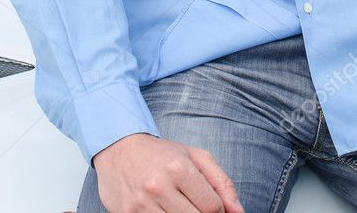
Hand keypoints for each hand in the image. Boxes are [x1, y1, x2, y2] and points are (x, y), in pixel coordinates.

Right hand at [92, 132, 245, 212]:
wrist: (118, 150)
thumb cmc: (161, 154)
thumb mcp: (195, 157)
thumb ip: (221, 183)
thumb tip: (239, 212)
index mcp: (179, 168)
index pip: (212, 207)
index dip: (217, 211)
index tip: (210, 206)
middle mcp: (159, 187)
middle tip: (195, 206)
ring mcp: (141, 205)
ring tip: (180, 206)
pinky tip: (165, 210)